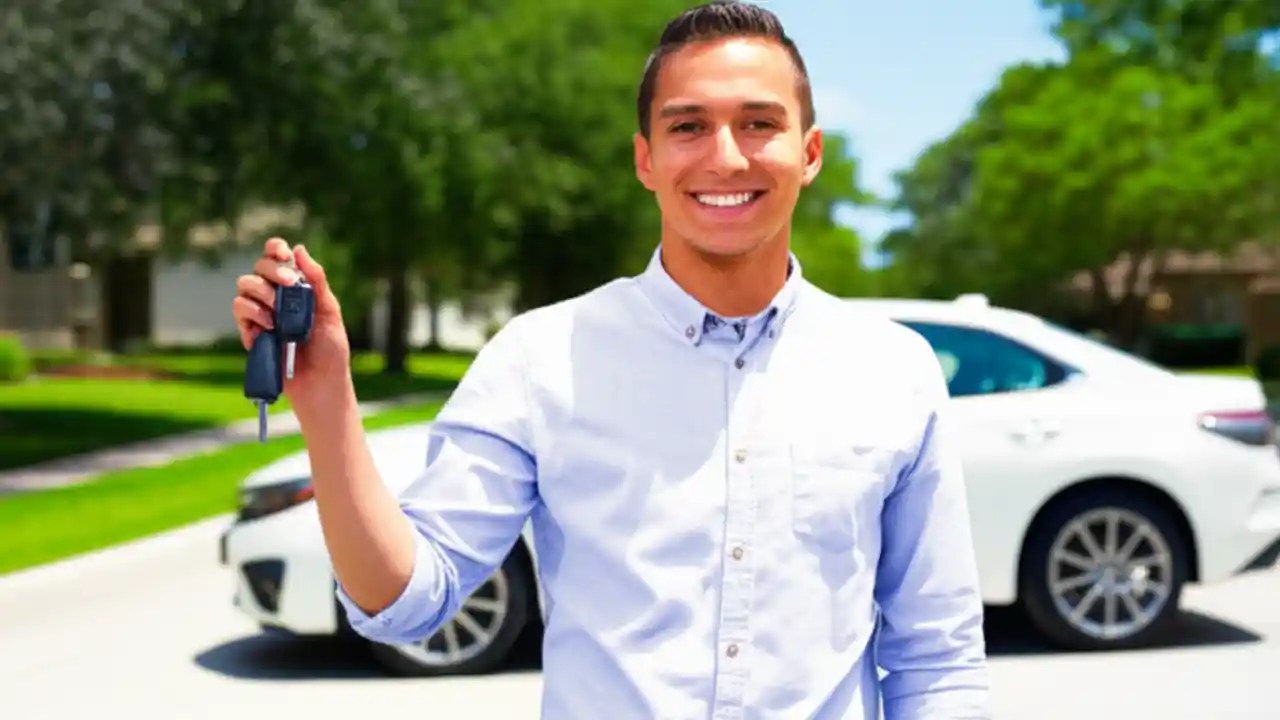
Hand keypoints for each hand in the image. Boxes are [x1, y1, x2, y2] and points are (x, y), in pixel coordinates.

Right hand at [233, 237, 351, 408]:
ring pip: (245, 284)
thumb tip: (299, 250)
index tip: (282, 252)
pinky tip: (269, 325)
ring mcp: (261, 313)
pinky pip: (240, 308)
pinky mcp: (250, 331)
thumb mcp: (329, 311)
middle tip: (288, 283)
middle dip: (272, 270)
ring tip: (278, 311)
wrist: (320, 383)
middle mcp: (276, 296)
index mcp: (296, 288)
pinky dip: (253, 311)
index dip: (275, 249)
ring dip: (261, 291)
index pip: (278, 258)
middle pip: (259, 267)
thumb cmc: (330, 350)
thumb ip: (316, 280)